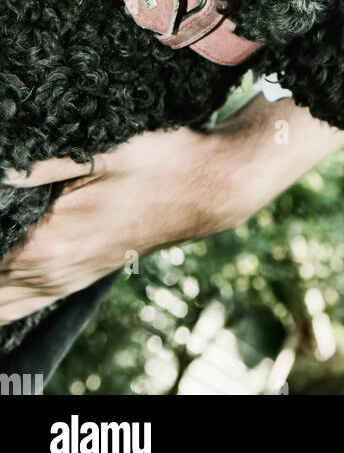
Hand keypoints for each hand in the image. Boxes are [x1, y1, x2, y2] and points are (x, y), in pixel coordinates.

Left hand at [0, 95, 343, 323]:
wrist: (213, 186)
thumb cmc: (163, 159)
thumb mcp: (101, 149)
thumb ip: (38, 164)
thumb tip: (1, 171)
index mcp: (47, 246)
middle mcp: (51, 272)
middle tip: (1, 224)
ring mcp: (67, 278)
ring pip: (3, 301)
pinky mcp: (81, 275)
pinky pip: (24, 304)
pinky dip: (4, 301)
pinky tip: (3, 291)